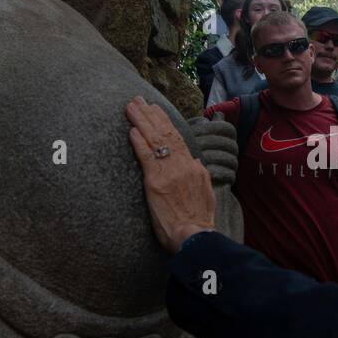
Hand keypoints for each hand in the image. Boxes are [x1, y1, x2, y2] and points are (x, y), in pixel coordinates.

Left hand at [126, 98, 215, 253]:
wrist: (195, 237)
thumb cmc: (199, 222)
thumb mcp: (207, 196)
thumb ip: (201, 178)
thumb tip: (196, 164)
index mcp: (195, 168)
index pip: (178, 139)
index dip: (165, 123)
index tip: (156, 110)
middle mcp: (184, 165)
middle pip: (165, 134)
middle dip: (151, 115)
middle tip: (138, 100)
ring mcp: (170, 172)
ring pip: (155, 140)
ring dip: (142, 121)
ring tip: (131, 107)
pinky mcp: (156, 182)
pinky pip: (146, 156)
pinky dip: (138, 141)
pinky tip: (131, 129)